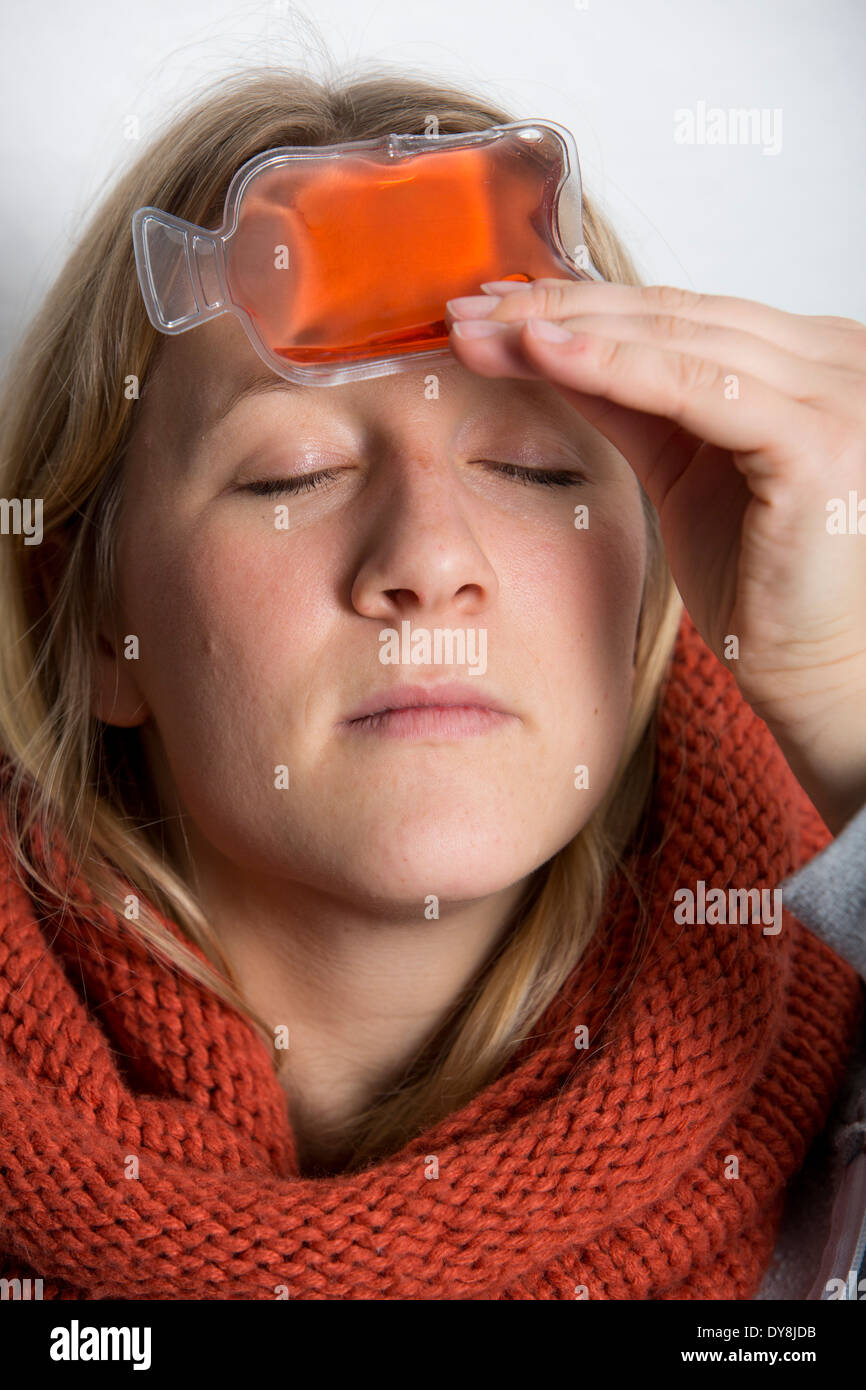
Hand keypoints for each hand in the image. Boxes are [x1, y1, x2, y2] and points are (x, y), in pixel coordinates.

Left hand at [445, 279, 865, 833]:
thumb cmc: (760, 582)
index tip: (497, 303)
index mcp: (805, 362)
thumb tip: (551, 348)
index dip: (582, 303)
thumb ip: (633, 404)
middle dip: (558, 308)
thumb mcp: (681, 471)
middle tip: (468, 308)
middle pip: (670, 314)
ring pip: (674, 340)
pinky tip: (544, 352)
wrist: (814, 670)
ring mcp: (832, 394)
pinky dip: (613, 366)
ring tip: (486, 327)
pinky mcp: (814, 439)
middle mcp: (831, 361)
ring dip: (567, 329)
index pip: (677, 313)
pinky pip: (694, 388)